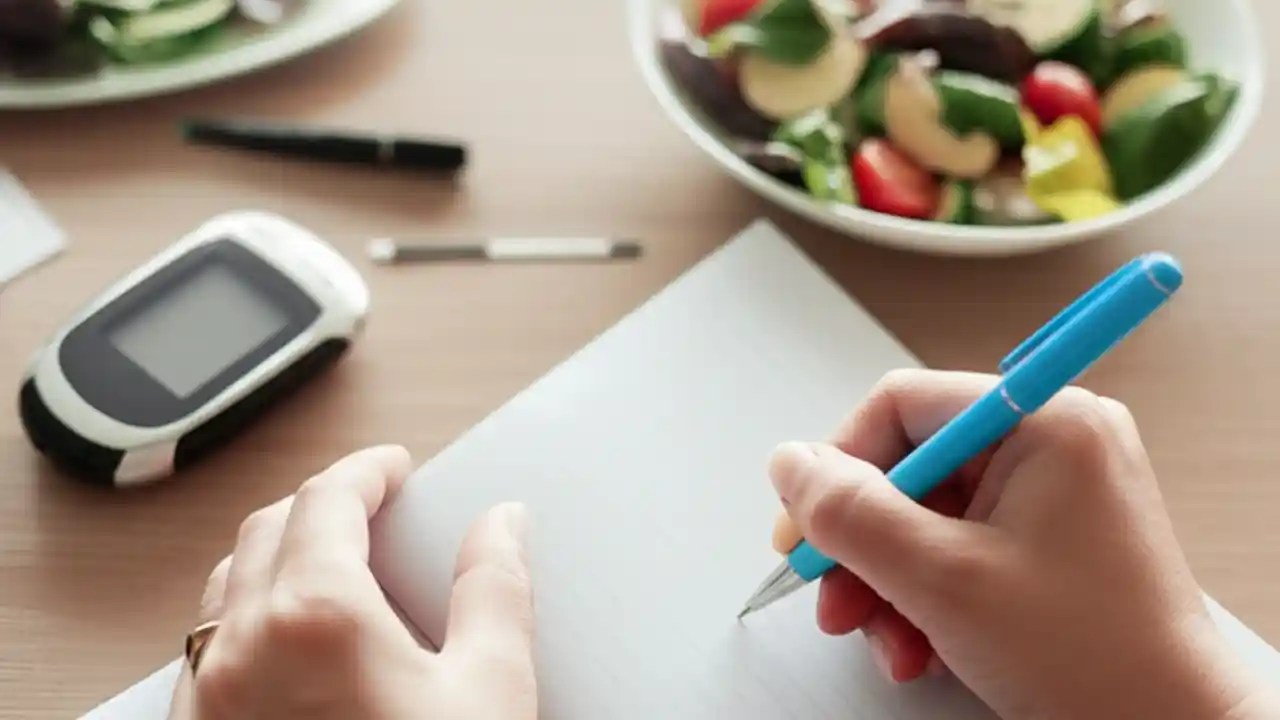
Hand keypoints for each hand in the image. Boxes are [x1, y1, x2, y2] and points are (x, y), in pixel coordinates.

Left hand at [169, 446, 536, 719]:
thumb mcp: (490, 691)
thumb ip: (496, 590)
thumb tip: (503, 527)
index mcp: (317, 613)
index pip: (329, 498)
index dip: (367, 471)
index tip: (392, 469)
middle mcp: (242, 645)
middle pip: (269, 527)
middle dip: (321, 502)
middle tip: (368, 503)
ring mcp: (207, 696)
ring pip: (225, 583)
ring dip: (275, 551)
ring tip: (328, 561)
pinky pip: (206, 643)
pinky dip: (245, 611)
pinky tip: (287, 638)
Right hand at [770, 370, 1275, 719]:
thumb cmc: (1093, 658)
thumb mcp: (940, 579)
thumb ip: (851, 513)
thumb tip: (790, 464)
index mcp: (1043, 421)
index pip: (901, 406)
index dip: (840, 466)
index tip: (807, 525)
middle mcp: (1053, 441)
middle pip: (910, 467)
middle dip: (864, 543)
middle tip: (836, 596)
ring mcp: (1055, 490)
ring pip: (928, 515)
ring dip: (889, 581)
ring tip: (886, 640)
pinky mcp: (1051, 535)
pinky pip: (960, 545)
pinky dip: (927, 594)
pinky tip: (921, 645)